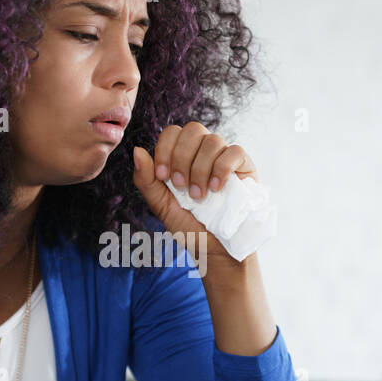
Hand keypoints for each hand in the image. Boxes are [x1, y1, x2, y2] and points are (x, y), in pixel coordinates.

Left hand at [131, 122, 259, 261]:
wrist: (215, 251)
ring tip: (199, 196)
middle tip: (180, 186)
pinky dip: (222, 169)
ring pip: (213, 140)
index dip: (165, 149)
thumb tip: (137, 150)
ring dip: (200, 169)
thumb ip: (146, 180)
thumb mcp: (162, 206)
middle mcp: (204, 152)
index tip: (163, 176)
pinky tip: (216, 189)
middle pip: (193, 129)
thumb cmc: (189, 227)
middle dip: (182, 157)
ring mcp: (225, 158)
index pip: (172, 132)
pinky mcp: (245, 167)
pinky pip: (235, 151)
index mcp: (182, 157)